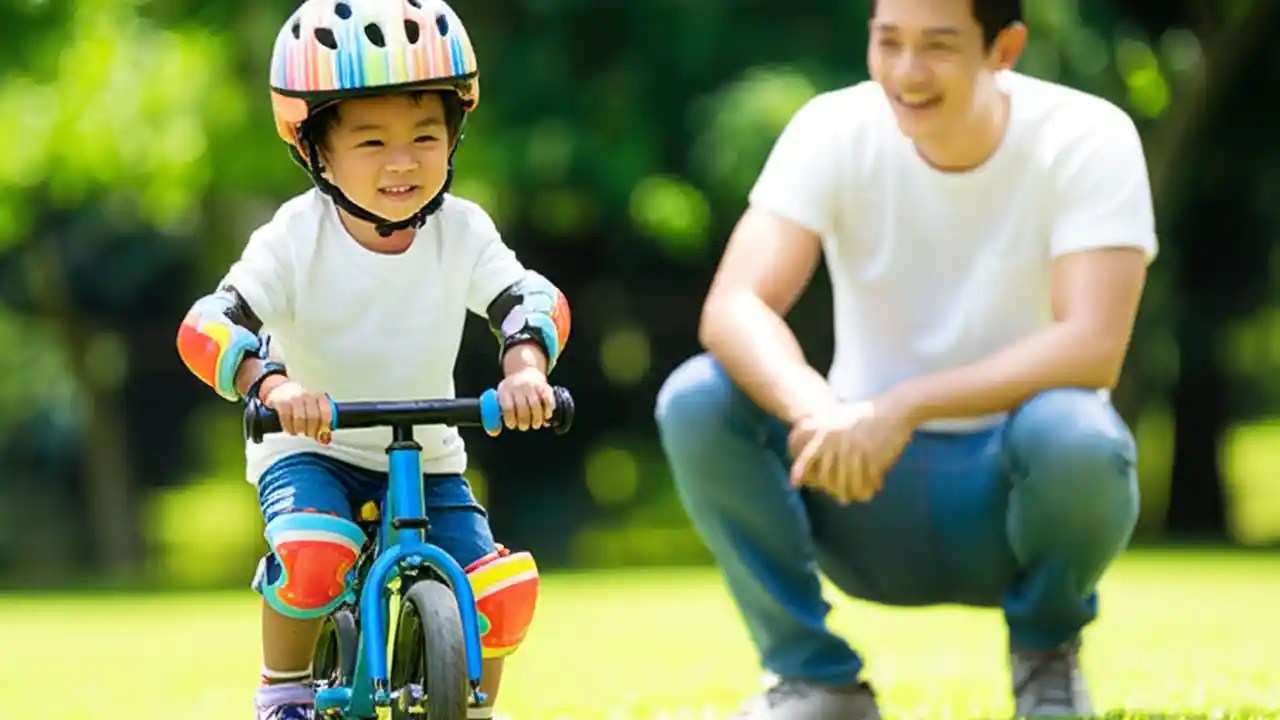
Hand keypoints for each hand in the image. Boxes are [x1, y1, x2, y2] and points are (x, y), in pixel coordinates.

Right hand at [264, 380, 332, 444]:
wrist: (283, 391)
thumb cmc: (303, 404)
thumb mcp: (315, 408)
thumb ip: (321, 421)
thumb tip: (325, 440)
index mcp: (320, 397)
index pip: (326, 412)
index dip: (325, 426)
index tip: (322, 436)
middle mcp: (308, 396)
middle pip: (313, 416)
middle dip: (312, 430)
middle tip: (310, 435)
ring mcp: (295, 398)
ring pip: (300, 418)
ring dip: (300, 430)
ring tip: (300, 433)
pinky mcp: (283, 402)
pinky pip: (286, 417)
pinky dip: (289, 427)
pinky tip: (291, 430)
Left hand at [496, 366, 555, 431]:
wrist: (524, 371)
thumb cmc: (510, 391)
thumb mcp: (500, 397)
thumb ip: (495, 414)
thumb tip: (494, 432)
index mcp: (505, 390)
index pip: (508, 407)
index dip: (510, 420)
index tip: (512, 425)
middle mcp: (518, 386)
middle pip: (522, 408)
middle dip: (524, 422)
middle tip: (523, 427)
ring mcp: (532, 386)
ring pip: (536, 406)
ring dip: (536, 420)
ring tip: (535, 424)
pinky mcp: (544, 386)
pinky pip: (548, 401)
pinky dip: (548, 411)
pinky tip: (545, 416)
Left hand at [787, 398, 915, 504]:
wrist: (896, 409)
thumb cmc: (869, 414)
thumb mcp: (841, 416)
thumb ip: (826, 432)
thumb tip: (810, 442)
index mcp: (828, 431)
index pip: (809, 455)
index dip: (801, 470)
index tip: (795, 484)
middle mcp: (837, 441)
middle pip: (826, 476)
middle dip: (832, 489)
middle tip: (841, 498)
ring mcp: (853, 449)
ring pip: (846, 482)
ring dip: (852, 492)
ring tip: (859, 496)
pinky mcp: (871, 456)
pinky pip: (865, 481)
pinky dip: (868, 488)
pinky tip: (874, 489)